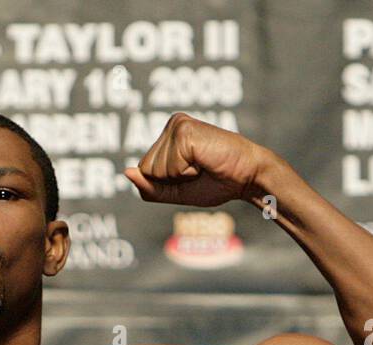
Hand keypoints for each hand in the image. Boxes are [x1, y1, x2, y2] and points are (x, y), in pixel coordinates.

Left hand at [124, 112, 273, 207]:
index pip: (144, 170)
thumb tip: (125, 172)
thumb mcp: (176, 191)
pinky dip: (185, 173)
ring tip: (202, 164)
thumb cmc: (216, 182)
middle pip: (146, 168)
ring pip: (154, 168)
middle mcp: (172, 125)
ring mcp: (177, 125)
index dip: (166, 183)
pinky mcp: (184, 130)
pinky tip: (203, 161)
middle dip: (171, 179)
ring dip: (179, 176)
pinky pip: (167, 167)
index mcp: (169, 135)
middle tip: (199, 169)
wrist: (247, 178)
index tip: (193, 174)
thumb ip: (149, 186)